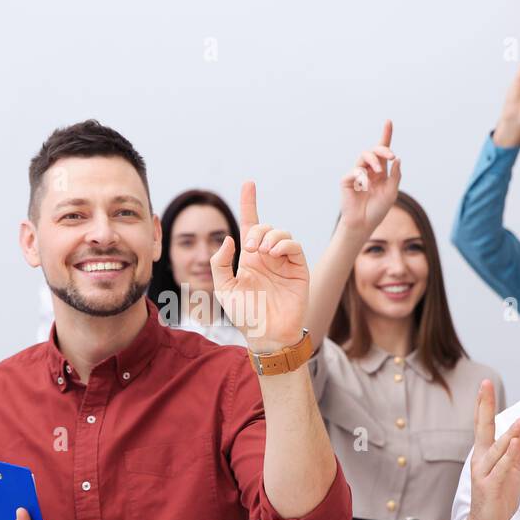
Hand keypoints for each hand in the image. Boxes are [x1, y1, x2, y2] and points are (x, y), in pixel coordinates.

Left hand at [211, 182, 307, 351]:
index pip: (250, 225)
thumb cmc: (245, 316)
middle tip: (250, 248)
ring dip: (270, 236)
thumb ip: (220, 263)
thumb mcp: (223, 288)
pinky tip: (274, 252)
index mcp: (249, 259)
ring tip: (262, 252)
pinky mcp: (299, 270)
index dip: (249, 203)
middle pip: (265, 227)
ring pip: (281, 233)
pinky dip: (284, 244)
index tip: (249, 184)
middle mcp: (267, 257)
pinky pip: (294, 246)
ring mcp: (284, 263)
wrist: (266, 335)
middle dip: (258, 230)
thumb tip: (230, 238)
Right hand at [339, 120, 401, 234]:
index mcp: (380, 172)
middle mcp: (368, 170)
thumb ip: (395, 175)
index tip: (388, 121)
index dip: (385, 136)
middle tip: (390, 155)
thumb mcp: (391, 192)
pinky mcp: (347, 180)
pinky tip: (364, 187)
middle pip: (374, 151)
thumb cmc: (377, 210)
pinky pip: (356, 171)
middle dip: (383, 149)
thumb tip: (397, 159)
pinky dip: (363, 177)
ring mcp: (356, 174)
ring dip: (374, 160)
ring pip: (364, 156)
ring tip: (379, 170)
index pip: (383, 151)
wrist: (363, 224)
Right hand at [459, 379, 519, 519]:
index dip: (484, 403)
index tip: (485, 384)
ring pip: (496, 450)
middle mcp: (480, 458)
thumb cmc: (498, 492)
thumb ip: (519, 446)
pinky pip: (501, 469)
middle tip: (485, 386)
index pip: (483, 423)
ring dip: (508, 436)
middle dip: (484, 406)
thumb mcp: (512, 466)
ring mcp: (483, 473)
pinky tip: (516, 445)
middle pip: (482, 428)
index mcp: (485, 452)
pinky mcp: (489, 487)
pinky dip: (509, 457)